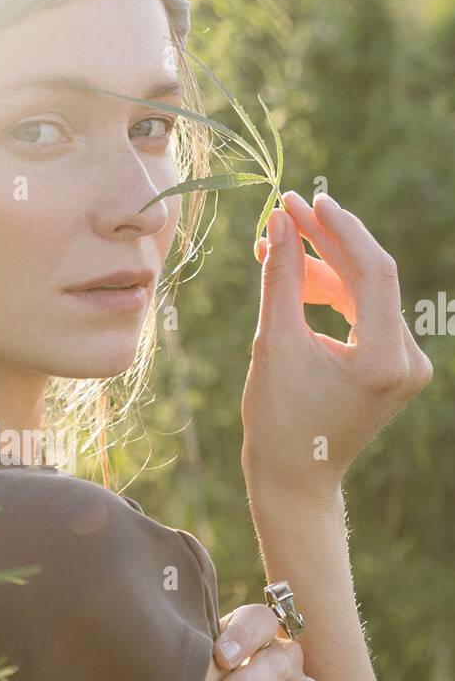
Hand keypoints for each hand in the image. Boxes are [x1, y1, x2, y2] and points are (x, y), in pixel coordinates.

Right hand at [240, 191, 432, 500]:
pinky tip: (300, 282)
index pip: (374, 270)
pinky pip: (366, 315)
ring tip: (278, 248)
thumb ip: (281, 278)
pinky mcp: (396, 367)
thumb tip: (280, 223)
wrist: (295, 479)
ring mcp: (407, 365)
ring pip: (367, 294)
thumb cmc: (278, 421)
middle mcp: (407, 360)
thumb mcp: (273, 343)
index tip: (306, 201)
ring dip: (325, 270)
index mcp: (383, 359)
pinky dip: (334, 296)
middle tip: (287, 212)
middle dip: (327, 244)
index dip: (340, 229)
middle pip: (371, 279)